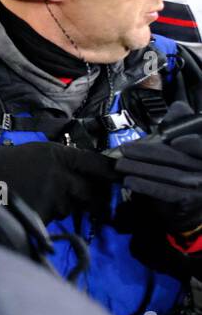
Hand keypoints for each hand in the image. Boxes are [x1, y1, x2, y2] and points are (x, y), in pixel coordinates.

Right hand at [0, 142, 117, 222]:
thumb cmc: (18, 162)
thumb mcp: (46, 152)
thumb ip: (73, 161)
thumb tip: (105, 172)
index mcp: (62, 156)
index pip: (99, 165)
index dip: (114, 173)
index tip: (122, 179)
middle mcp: (61, 174)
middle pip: (93, 192)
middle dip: (91, 198)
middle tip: (85, 199)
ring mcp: (52, 194)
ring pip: (74, 206)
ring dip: (67, 205)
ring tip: (44, 195)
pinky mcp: (44, 211)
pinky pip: (59, 217)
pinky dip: (52, 213)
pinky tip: (37, 202)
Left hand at [115, 102, 201, 233]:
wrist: (191, 207)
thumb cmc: (186, 170)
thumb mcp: (187, 146)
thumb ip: (182, 126)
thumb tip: (179, 107)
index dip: (193, 143)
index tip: (174, 140)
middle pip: (179, 160)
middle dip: (149, 153)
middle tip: (126, 150)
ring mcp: (201, 189)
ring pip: (170, 175)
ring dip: (142, 169)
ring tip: (121, 165)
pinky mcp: (189, 203)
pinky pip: (166, 193)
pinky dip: (146, 187)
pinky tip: (129, 182)